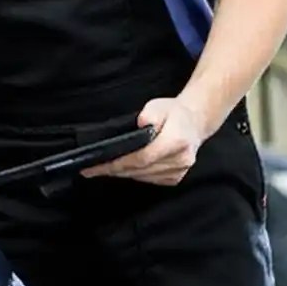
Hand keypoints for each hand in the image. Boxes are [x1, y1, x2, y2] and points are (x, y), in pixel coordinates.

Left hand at [80, 98, 208, 185]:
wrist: (195, 122)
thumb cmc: (173, 112)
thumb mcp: (157, 106)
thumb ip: (148, 116)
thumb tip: (137, 128)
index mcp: (176, 142)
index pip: (141, 158)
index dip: (117, 164)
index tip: (97, 166)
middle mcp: (180, 160)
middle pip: (140, 170)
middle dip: (113, 170)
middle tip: (91, 170)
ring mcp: (180, 171)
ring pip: (144, 176)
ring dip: (122, 174)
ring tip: (102, 170)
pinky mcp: (176, 177)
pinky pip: (150, 179)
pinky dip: (135, 175)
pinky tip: (123, 170)